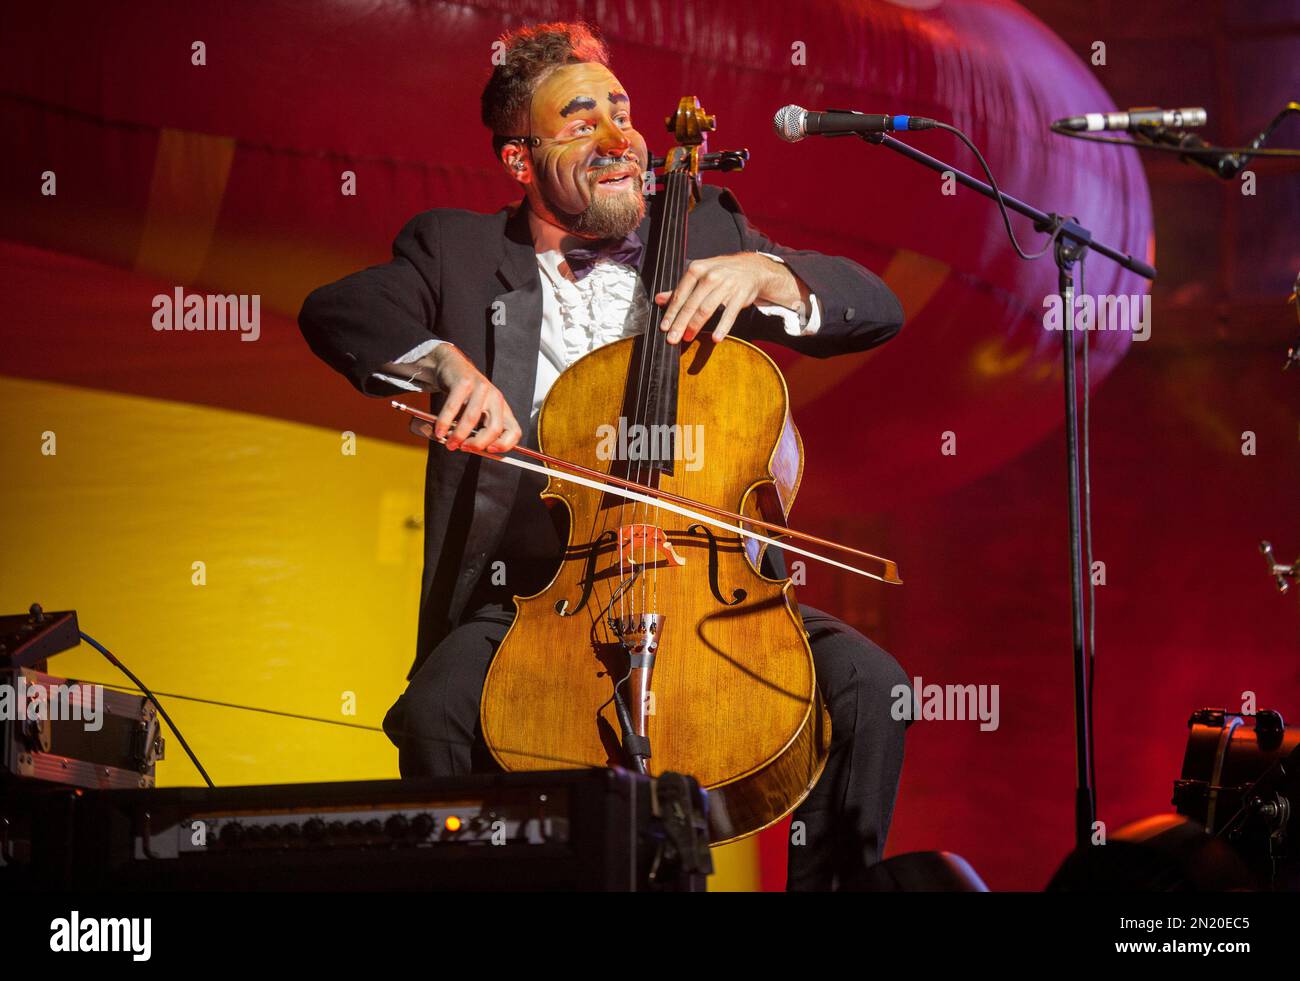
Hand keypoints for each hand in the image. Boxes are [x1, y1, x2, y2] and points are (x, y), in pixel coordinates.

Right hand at [428, 345, 521, 453]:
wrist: (453, 367)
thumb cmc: (465, 397)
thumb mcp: (479, 413)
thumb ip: (478, 431)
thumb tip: (470, 450)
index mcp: (503, 410)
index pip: (514, 431)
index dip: (505, 445)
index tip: (489, 451)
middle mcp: (496, 398)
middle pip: (494, 428)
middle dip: (477, 444)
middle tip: (463, 448)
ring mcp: (481, 389)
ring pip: (472, 419)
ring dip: (458, 435)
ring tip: (449, 443)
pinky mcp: (464, 382)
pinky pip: (453, 408)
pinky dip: (444, 423)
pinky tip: (439, 431)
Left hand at [655, 253, 802, 344]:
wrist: (752, 268)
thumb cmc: (721, 272)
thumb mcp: (699, 275)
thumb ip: (680, 289)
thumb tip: (658, 300)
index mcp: (697, 269)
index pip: (680, 294)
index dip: (671, 313)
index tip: (664, 327)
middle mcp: (711, 275)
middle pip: (692, 304)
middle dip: (680, 323)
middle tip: (672, 339)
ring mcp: (727, 284)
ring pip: (707, 308)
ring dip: (696, 325)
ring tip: (687, 338)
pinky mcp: (740, 294)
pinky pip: (729, 314)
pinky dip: (722, 327)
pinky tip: (715, 338)